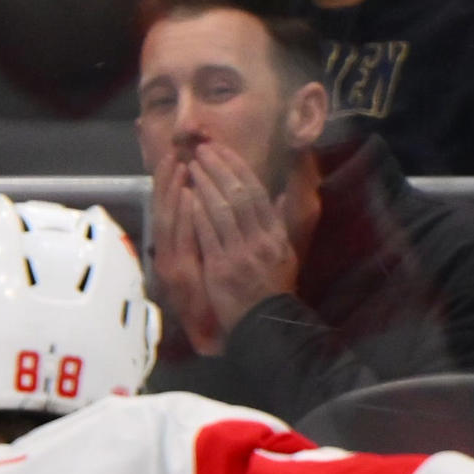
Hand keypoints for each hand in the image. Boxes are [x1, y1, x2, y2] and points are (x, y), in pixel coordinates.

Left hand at [153, 140, 297, 349]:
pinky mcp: (222, 269)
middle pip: (239, 195)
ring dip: (206, 185)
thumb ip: (280, 222)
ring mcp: (241, 254)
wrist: (267, 323)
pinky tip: (188, 197)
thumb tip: (279, 194)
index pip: (257, 192)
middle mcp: (261, 240)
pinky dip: (198, 214)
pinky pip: (209, 236)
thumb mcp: (286, 252)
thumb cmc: (273, 287)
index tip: (222, 150)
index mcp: (276, 234)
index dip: (238, 168)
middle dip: (219, 169)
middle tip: (202, 151)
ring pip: (223, 211)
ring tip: (192, 167)